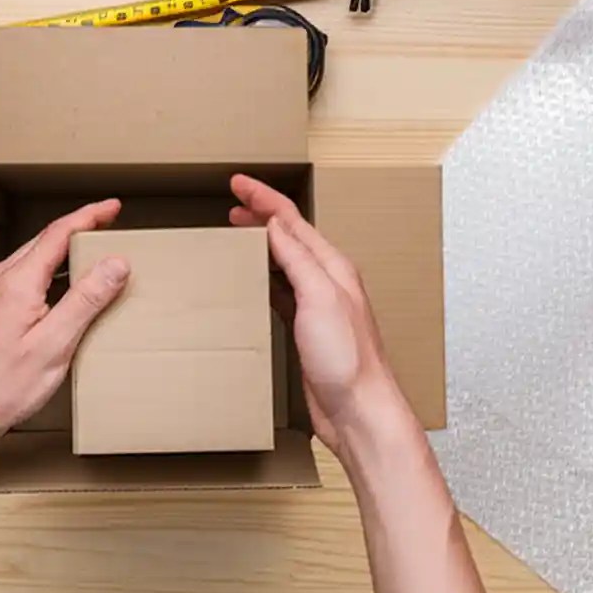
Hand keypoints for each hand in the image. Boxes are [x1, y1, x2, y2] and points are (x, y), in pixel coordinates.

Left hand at [0, 199, 129, 444]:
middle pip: (45, 242)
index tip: (112, 207)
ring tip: (93, 255)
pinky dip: (50, 274)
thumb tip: (115, 264)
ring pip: (33, 260)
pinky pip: (23, 278)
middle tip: (109, 225)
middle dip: (79, 230)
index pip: (58, 234)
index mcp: (16, 283)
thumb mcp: (55, 345)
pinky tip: (63, 289)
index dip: (89, 217)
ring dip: (64, 252)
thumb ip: (86, 301)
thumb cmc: (3, 387)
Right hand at [229, 175, 409, 462]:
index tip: (238, 182)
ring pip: (285, 262)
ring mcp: (317, 306)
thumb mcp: (321, 298)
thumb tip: (275, 225)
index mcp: (332, 267)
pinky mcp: (307, 331)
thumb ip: (299, 259)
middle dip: (261, 214)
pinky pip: (282, 292)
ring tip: (238, 231)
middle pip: (289, 236)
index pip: (292, 221)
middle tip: (233, 200)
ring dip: (262, 243)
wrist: (359, 410)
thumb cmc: (347, 359)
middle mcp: (327, 281)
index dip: (264, 198)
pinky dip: (264, 277)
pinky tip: (252, 280)